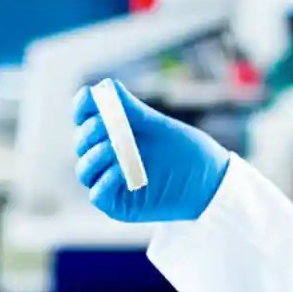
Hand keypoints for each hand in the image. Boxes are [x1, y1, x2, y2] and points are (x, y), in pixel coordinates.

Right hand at [74, 79, 230, 222]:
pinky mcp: (119, 206)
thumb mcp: (157, 127)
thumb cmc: (186, 152)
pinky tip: (121, 170)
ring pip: (84, 170)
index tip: (88, 96)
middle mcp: (108, 158)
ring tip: (115, 147)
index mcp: (114, 135)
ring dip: (95, 156)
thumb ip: (131, 109)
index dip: (82, 108)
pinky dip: (105, 181)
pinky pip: (98, 194)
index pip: (85, 119)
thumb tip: (106, 85)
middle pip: (81, 144)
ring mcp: (111, 183)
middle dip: (90, 132)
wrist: (211, 182)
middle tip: (107, 124)